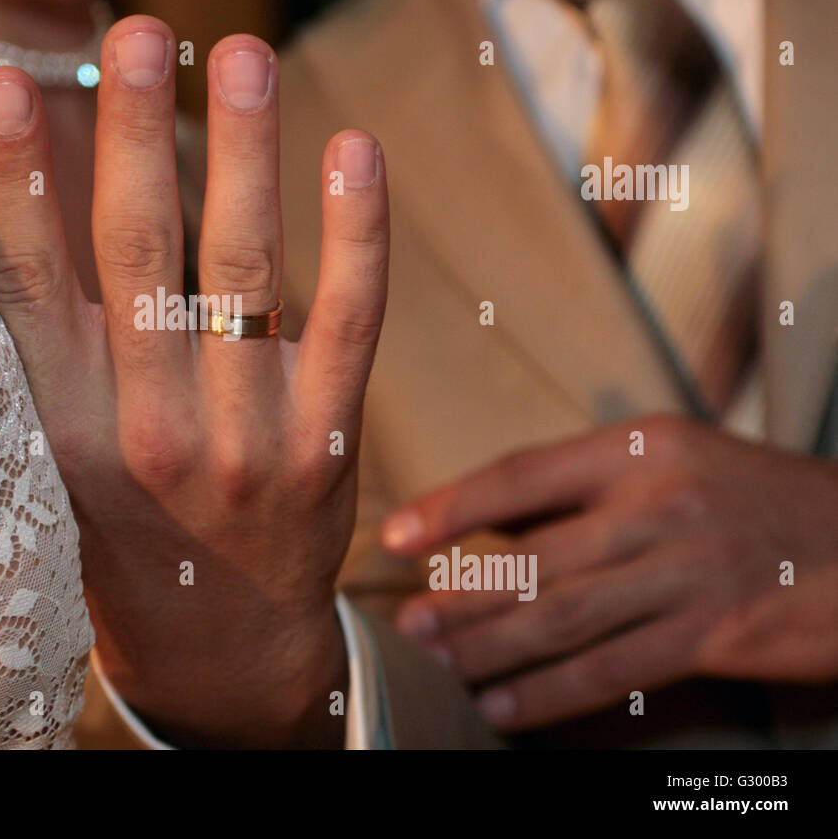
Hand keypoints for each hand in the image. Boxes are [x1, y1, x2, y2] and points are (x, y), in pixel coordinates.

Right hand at [0, 19, 389, 746]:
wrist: (215, 645)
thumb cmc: (110, 529)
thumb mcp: (43, 452)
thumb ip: (22, 339)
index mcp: (56, 432)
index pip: (22, 289)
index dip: (10, 184)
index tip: (7, 88)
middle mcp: (145, 433)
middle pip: (137, 259)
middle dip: (136, 137)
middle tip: (140, 37)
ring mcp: (244, 439)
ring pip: (244, 271)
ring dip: (244, 154)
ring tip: (238, 53)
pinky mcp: (324, 443)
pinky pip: (345, 322)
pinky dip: (356, 233)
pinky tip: (353, 152)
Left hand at [381, 415, 837, 731]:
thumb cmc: (760, 500)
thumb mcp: (680, 459)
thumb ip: (591, 485)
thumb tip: (495, 521)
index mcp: (640, 448)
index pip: (521, 475)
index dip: (452, 507)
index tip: (396, 535)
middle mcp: (657, 503)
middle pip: (533, 558)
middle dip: (459, 596)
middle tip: (404, 623)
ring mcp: (687, 570)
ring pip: (562, 618)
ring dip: (489, 648)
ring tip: (438, 664)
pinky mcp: (713, 632)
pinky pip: (611, 670)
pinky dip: (549, 695)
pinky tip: (504, 708)